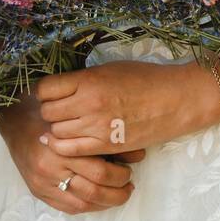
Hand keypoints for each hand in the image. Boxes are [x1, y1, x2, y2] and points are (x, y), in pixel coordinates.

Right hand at [0, 91, 142, 214]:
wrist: (13, 117)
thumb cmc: (47, 113)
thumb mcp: (77, 120)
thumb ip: (103, 138)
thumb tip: (138, 155)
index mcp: (60, 149)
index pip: (100, 172)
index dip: (121, 175)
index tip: (129, 170)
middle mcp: (50, 169)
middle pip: (94, 191)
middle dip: (118, 192)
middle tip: (128, 184)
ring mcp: (41, 183)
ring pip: (83, 204)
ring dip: (105, 203)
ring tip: (117, 194)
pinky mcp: (36, 190)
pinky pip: (67, 208)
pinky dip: (87, 207)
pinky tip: (96, 200)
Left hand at [38, 61, 214, 157]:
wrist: (176, 100)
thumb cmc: (144, 79)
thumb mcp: (107, 70)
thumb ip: (80, 80)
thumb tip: (54, 89)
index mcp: (88, 82)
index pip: (44, 89)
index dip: (42, 91)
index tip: (48, 93)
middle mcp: (88, 105)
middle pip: (47, 112)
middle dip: (49, 110)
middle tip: (59, 109)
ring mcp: (96, 127)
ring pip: (55, 132)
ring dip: (57, 128)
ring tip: (67, 123)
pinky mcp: (106, 145)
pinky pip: (69, 150)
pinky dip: (62, 146)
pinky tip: (66, 139)